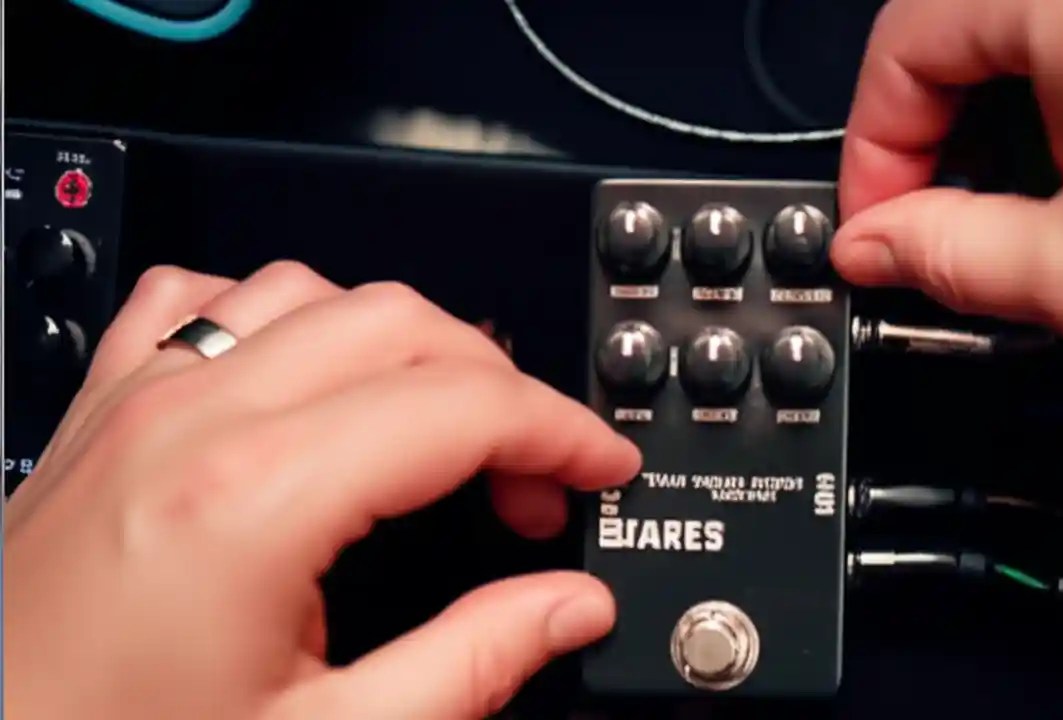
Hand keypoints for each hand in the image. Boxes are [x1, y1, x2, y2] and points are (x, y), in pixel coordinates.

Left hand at [4, 262, 640, 718]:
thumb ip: (469, 663)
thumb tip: (568, 608)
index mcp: (252, 500)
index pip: (459, 406)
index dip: (560, 430)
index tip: (601, 465)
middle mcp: (189, 423)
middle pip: (399, 325)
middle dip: (499, 386)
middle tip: (535, 476)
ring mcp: (134, 404)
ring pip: (309, 291)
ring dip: (401, 343)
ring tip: (438, 424)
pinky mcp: (100, 415)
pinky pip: (202, 301)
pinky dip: (282, 316)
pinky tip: (306, 375)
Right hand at [833, 0, 1062, 410]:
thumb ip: (948, 253)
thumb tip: (874, 247)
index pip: (905, 41)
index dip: (870, 147)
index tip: (875, 223)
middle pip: (965, 31)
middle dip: (932, 139)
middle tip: (931, 228)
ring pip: (1037, 35)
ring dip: (1002, 124)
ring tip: (1022, 218)